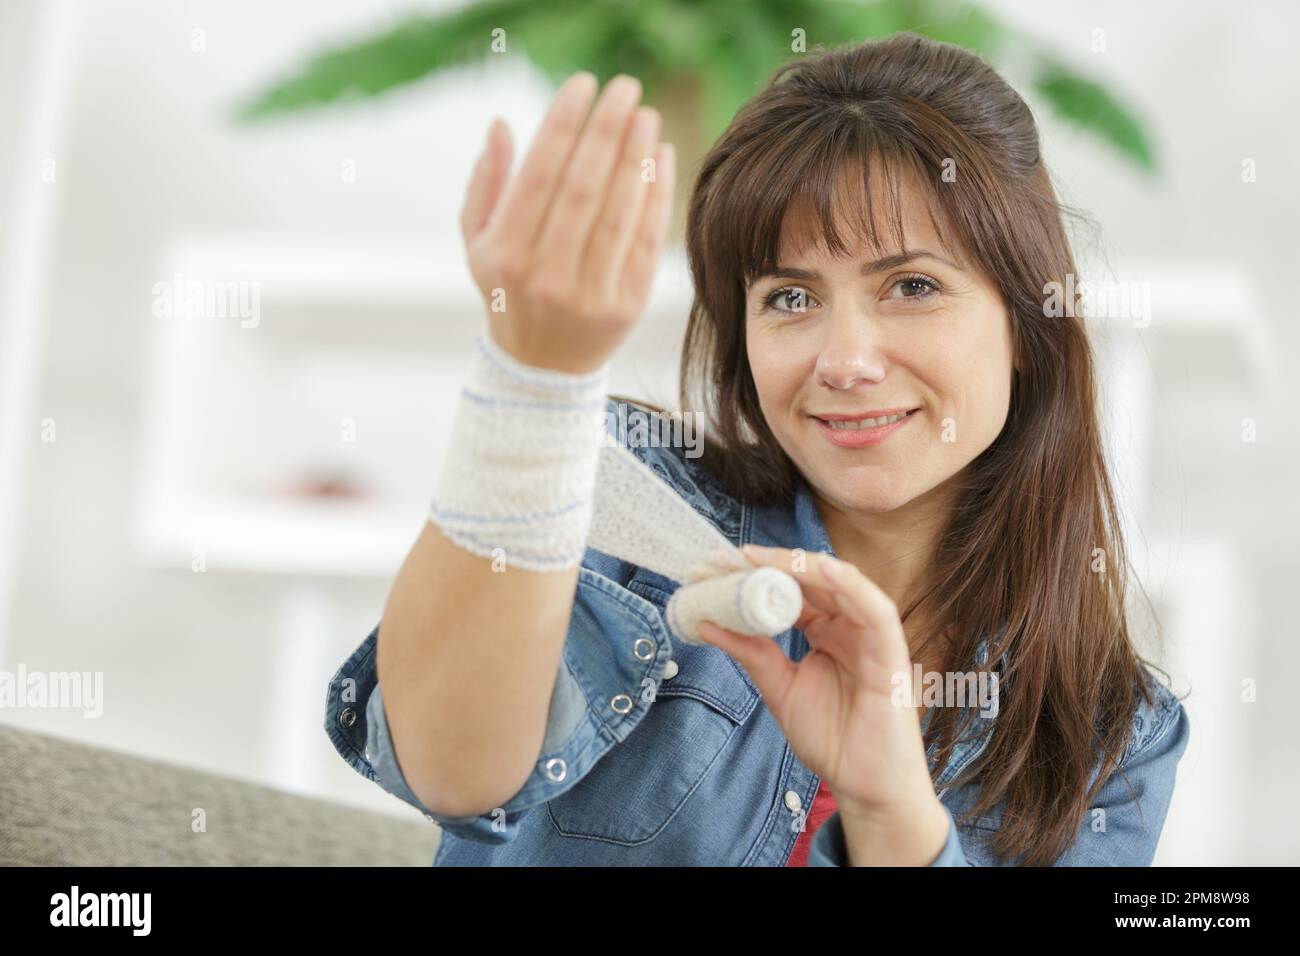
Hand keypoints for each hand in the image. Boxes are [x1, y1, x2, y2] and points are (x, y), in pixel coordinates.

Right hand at [458, 71, 675, 374]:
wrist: (542, 369)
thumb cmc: (508, 291)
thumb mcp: (478, 244)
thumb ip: (486, 183)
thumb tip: (503, 123)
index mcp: (505, 254)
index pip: (538, 176)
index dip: (563, 126)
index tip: (583, 85)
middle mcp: (546, 275)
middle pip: (583, 189)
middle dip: (606, 130)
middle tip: (625, 88)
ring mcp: (589, 294)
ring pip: (618, 213)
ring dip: (636, 157)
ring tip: (646, 114)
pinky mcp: (627, 306)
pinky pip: (645, 241)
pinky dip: (656, 195)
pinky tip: (661, 156)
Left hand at [695, 544, 936, 819]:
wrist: (864, 785)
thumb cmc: (831, 738)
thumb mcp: (779, 688)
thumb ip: (751, 654)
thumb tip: (706, 623)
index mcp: (826, 630)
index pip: (792, 589)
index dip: (758, 574)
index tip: (717, 565)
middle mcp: (848, 625)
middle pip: (813, 580)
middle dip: (772, 563)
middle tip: (730, 556)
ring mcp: (871, 636)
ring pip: (842, 583)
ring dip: (802, 566)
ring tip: (763, 558)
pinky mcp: (893, 652)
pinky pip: (876, 610)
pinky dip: (849, 586)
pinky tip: (821, 571)